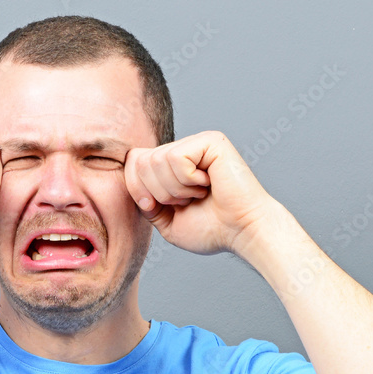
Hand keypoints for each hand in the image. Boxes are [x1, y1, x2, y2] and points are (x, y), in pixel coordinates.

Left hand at [124, 130, 278, 255]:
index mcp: (171, 166)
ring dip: (174, 189)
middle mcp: (183, 149)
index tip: (156, 207)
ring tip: (198, 194)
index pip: (133, 162)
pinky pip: (175, 157)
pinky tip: (207, 184)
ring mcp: (196, 143)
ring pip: (156, 160)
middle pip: (140, 161)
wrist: (242, 233)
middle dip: (157, 192)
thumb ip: (144, 200)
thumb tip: (130, 177)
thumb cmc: (212, 230)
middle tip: (185, 202)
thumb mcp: (165, 221)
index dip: (136, 188)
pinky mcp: (210, 141)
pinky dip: (187, 181)